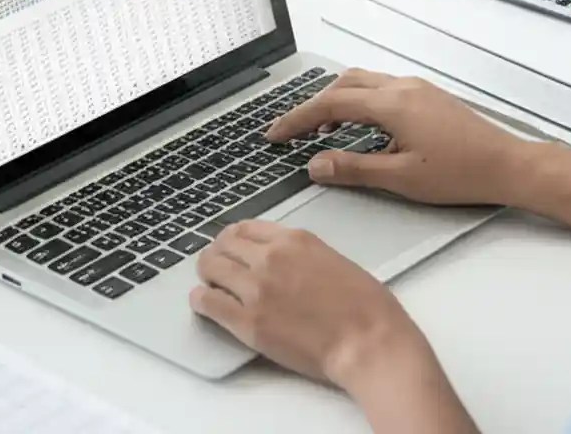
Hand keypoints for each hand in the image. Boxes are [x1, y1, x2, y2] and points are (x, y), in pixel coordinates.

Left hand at [189, 220, 431, 390]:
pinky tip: (203, 302)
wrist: (369, 342)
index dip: (233, 237)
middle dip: (217, 253)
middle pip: (223, 245)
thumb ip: (303, 255)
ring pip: (210, 268)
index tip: (229, 244)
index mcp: (295, 239)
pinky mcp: (247, 322)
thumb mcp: (335, 260)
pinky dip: (201, 300)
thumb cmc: (367, 307)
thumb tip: (284, 263)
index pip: (247, 228)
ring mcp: (256, 289)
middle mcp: (270, 258)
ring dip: (206, 274)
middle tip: (215, 265)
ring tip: (209, 283)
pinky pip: (208, 303)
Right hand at [266, 69, 529, 206]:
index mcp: (392, 103)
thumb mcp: (401, 178)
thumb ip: (354, 169)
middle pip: (344, 84)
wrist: (509, 165)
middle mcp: (402, 87)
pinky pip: (382, 90)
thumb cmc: (459, 174)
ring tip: (321, 131)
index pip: (331, 104)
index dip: (298, 119)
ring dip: (338, 102)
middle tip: (293, 132)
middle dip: (314, 106)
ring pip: (364, 83)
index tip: (275, 135)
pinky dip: (359, 103)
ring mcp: (417, 88)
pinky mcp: (428, 97)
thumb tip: (315, 165)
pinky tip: (360, 128)